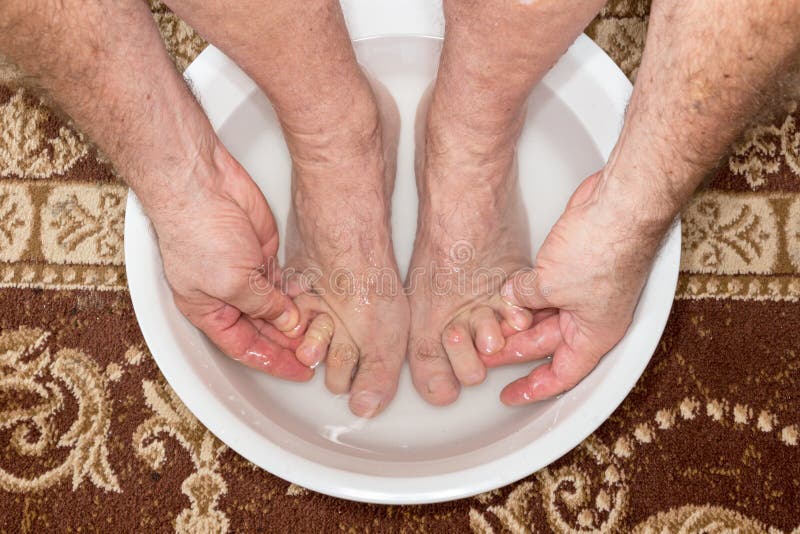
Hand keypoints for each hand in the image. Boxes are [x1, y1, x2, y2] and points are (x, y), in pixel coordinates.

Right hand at [147, 146, 311, 380]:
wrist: (201, 186)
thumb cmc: (199, 234)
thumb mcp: (232, 283)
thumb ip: (263, 306)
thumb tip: (288, 324)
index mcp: (209, 311)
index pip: (245, 348)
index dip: (273, 362)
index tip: (299, 372)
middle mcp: (227, 296)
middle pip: (263, 330)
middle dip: (289, 343)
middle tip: (319, 353)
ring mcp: (246, 274)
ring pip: (276, 308)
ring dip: (296, 321)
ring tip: (322, 333)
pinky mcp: (262, 252)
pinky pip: (284, 282)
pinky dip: (298, 295)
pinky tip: (316, 306)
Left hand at [489, 171, 670, 403]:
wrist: (618, 206)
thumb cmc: (602, 250)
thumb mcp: (550, 285)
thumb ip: (524, 297)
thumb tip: (510, 298)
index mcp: (595, 335)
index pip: (562, 374)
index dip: (535, 389)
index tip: (510, 396)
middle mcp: (590, 318)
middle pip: (546, 345)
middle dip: (513, 350)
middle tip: (482, 352)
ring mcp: (583, 293)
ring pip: (542, 317)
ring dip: (515, 322)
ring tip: (484, 326)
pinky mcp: (573, 269)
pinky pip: (543, 292)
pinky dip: (522, 296)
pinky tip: (501, 297)